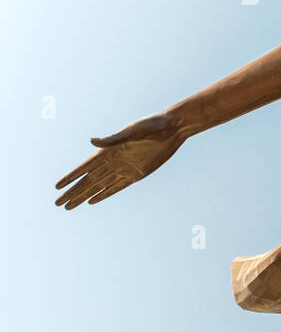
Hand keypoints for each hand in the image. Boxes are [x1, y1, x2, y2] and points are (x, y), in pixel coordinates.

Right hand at [55, 113, 185, 208]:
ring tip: (69, 207)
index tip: (57, 187)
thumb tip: (92, 141)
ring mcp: (124, 169)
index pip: (84, 168)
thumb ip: (114, 139)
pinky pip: (116, 188)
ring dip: (84, 196)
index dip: (70, 178)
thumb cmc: (153, 125)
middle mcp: (113, 161)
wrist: (173, 128)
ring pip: (99, 187)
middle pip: (88, 181)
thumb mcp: (133, 131)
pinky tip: (92, 201)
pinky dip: (104, 194)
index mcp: (108, 150)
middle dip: (73, 193)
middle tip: (57, 204)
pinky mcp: (136, 175)